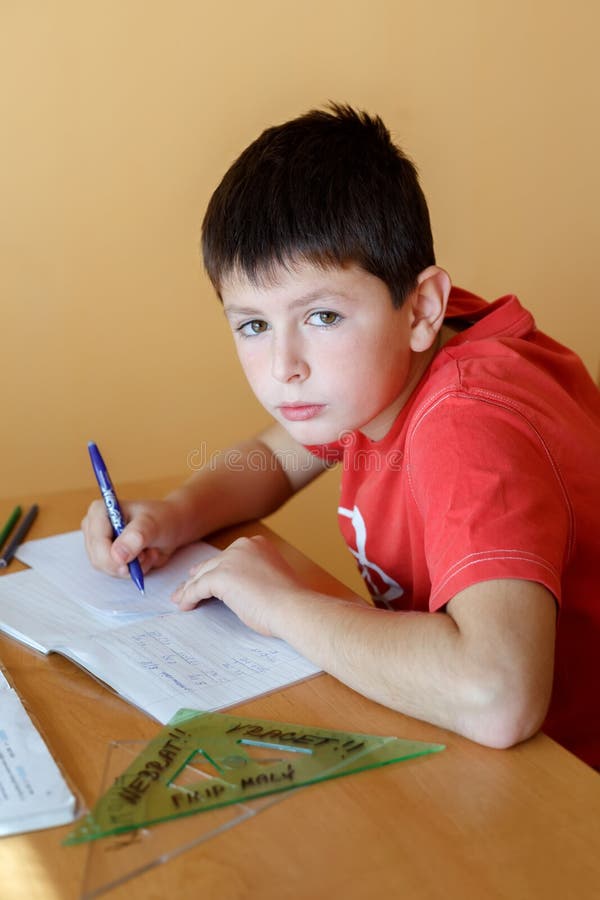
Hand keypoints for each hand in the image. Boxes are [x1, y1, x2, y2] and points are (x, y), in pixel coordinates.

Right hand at [81, 498, 180, 578]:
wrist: (171, 527)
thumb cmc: (162, 519)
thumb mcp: (153, 524)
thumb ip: (136, 537)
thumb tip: (117, 556)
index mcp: (99, 511)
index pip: (97, 542)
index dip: (112, 557)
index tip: (132, 562)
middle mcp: (94, 527)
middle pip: (99, 559)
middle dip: (126, 563)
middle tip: (147, 554)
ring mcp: (99, 543)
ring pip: (109, 569)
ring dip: (134, 566)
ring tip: (149, 552)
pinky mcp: (107, 557)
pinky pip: (117, 573)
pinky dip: (134, 570)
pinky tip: (145, 557)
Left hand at [171, 535, 304, 636]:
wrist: (292, 607)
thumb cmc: (289, 600)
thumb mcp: (273, 578)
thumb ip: (257, 575)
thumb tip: (241, 588)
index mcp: (258, 545)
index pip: (229, 556)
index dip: (216, 567)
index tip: (205, 574)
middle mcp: (243, 546)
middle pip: (214, 563)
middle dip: (200, 576)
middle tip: (188, 586)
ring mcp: (231, 560)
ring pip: (203, 575)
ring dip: (190, 588)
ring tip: (181, 598)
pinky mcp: (221, 577)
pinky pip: (198, 588)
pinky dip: (189, 597)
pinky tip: (185, 605)